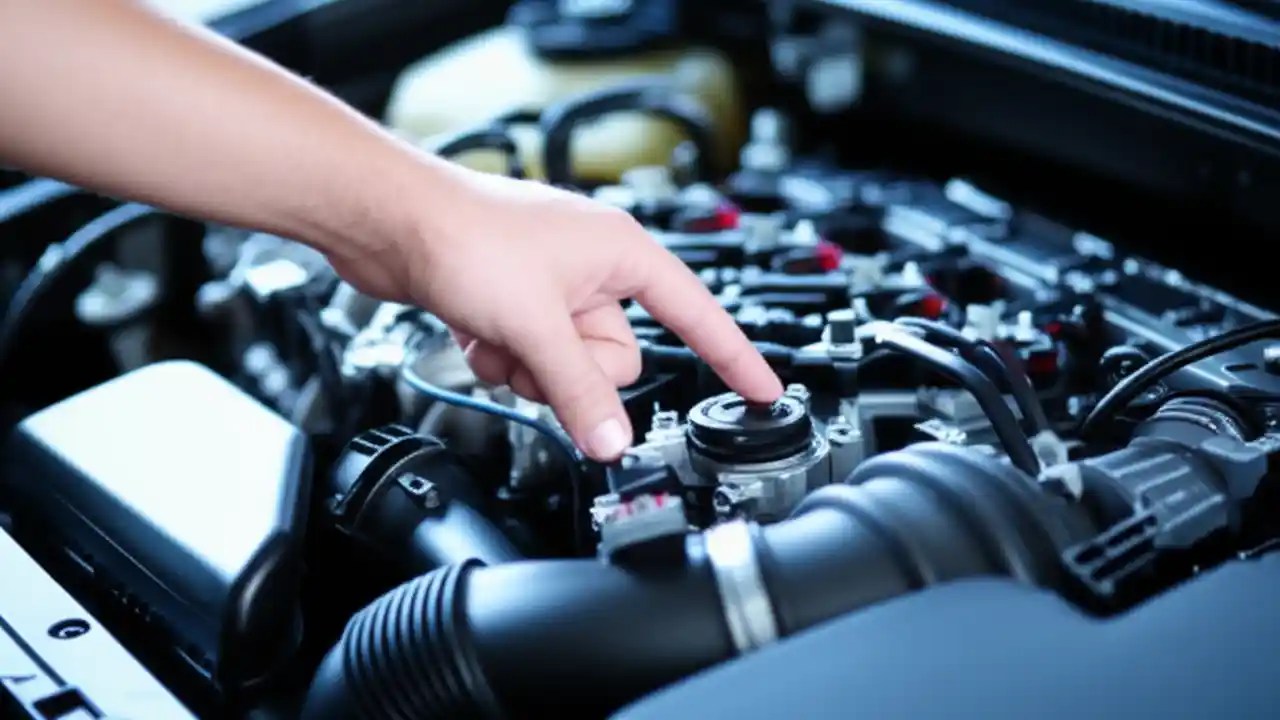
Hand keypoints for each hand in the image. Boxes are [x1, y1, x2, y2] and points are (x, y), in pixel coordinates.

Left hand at [329, 162, 782, 460]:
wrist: (389, 221)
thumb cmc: (466, 236)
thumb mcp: (538, 325)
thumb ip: (582, 391)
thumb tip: (614, 440)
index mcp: (622, 253)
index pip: (697, 314)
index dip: (734, 356)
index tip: (765, 391)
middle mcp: (592, 269)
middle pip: (618, 358)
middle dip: (573, 370)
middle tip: (537, 351)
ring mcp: (550, 288)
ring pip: (569, 366)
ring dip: (531, 368)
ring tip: (497, 337)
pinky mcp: (513, 304)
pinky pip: (532, 359)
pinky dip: (504, 358)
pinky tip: (476, 333)